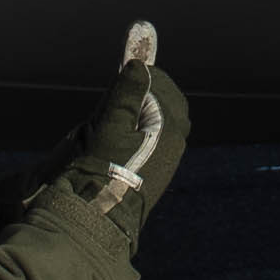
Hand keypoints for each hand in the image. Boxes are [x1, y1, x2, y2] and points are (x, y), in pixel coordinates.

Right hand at [40, 21, 189, 228]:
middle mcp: (175, 142)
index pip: (163, 86)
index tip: (127, 68)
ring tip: (119, 111)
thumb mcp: (111, 124)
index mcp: (170, 128)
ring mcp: (168, 159)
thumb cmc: (106, 168)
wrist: (104, 214)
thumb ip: (127, 92)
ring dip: (145, 110)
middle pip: (168, 103)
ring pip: (163, 122)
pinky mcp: (158, 172)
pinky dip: (143, 128)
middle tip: (125, 85)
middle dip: (148, 91)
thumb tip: (138, 64)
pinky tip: (123, 134)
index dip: (144, 74)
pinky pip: (158, 140)